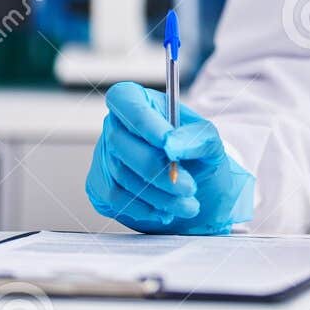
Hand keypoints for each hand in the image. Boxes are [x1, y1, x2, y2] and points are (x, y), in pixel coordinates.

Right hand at [86, 80, 254, 234]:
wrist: (193, 187)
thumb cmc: (197, 155)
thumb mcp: (209, 140)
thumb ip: (198, 137)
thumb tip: (174, 145)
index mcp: (140, 99)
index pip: (125, 99)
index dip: (143, 122)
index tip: (168, 144)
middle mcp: (116, 124)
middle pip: (121, 143)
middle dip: (159, 171)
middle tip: (189, 187)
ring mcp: (104, 154)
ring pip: (121, 175)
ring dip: (159, 195)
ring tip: (188, 203)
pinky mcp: (100, 184)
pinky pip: (115, 198)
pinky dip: (144, 209)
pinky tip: (166, 210)